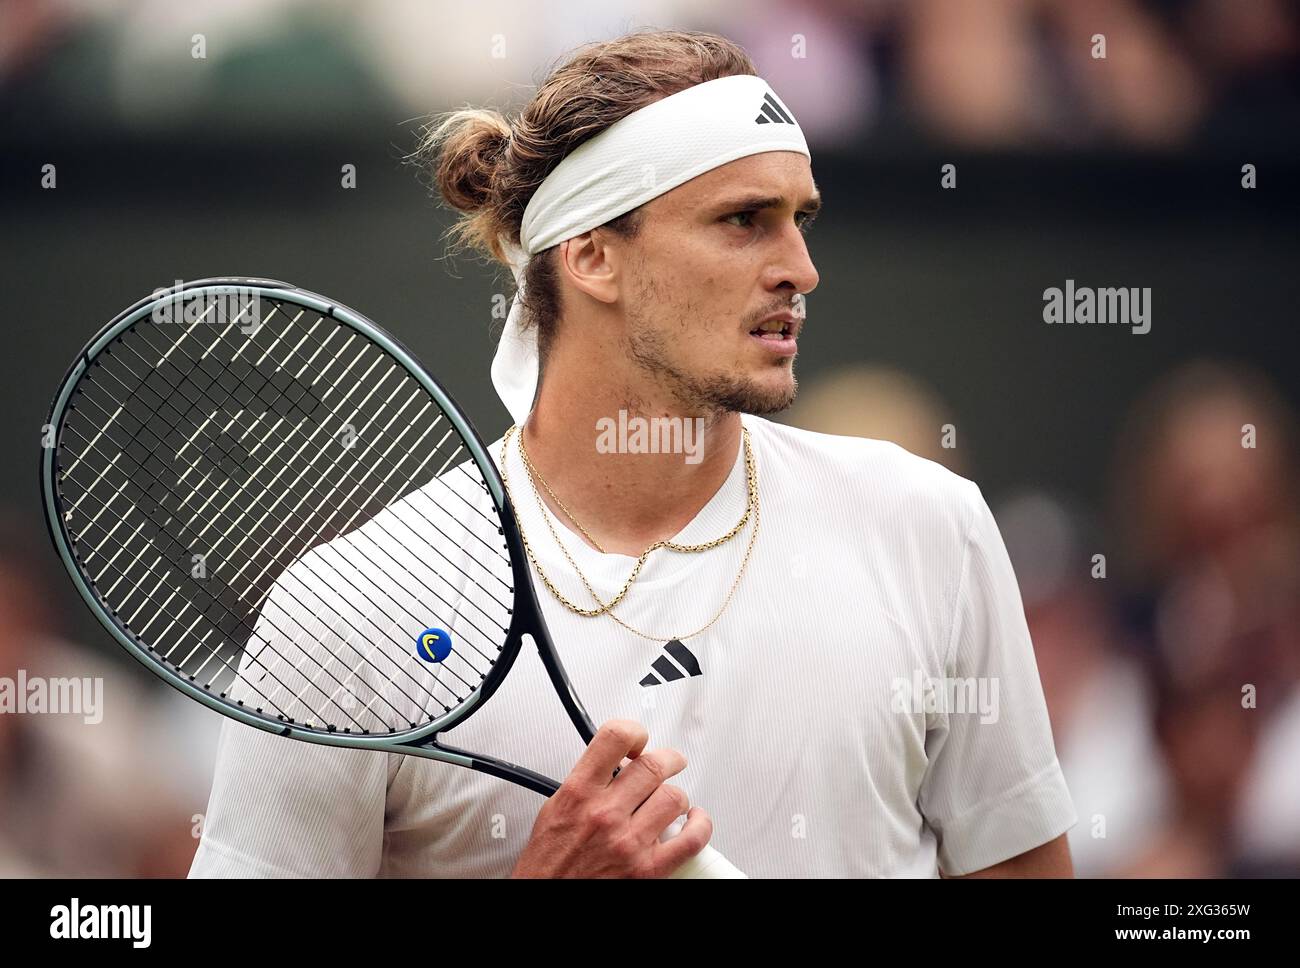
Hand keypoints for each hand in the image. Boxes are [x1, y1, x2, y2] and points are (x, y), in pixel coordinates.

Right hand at [510, 719, 712, 877]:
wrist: (544, 896)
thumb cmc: (548, 862)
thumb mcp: (554, 809)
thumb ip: (586, 782)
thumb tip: (614, 763)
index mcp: (579, 793)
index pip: (615, 737)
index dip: (634, 731)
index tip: (638, 740)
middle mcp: (605, 814)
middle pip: (654, 765)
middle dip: (668, 760)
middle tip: (670, 762)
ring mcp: (628, 842)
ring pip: (674, 797)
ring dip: (676, 796)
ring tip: (670, 801)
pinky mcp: (647, 870)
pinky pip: (690, 840)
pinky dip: (700, 826)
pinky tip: (693, 821)